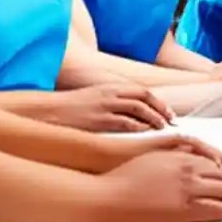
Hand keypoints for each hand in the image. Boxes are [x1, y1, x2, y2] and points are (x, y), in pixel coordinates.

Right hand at [46, 84, 173, 132]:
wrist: (50, 111)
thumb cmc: (72, 108)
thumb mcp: (95, 99)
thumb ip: (114, 103)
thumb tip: (133, 115)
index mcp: (110, 87)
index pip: (141, 91)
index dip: (158, 101)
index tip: (168, 112)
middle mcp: (110, 93)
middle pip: (144, 97)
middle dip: (161, 109)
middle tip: (171, 121)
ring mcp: (105, 106)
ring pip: (138, 108)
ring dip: (153, 118)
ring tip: (162, 128)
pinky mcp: (99, 120)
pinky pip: (125, 123)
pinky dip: (138, 128)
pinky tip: (145, 134)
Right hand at [98, 150, 221, 221]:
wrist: (113, 190)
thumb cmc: (129, 172)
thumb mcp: (157, 156)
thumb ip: (177, 156)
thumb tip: (193, 160)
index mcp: (183, 150)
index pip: (218, 159)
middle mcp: (189, 164)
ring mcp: (187, 184)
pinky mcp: (184, 205)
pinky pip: (214, 206)